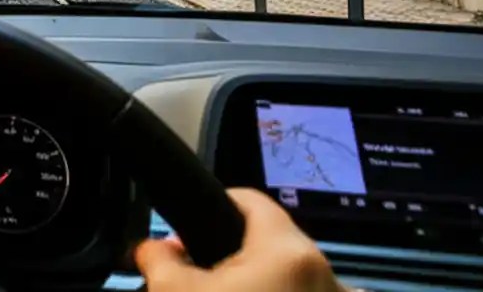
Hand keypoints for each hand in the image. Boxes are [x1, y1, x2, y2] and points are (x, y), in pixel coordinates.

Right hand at [135, 188, 348, 291]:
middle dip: (233, 254)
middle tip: (201, 275)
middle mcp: (329, 273)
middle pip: (269, 241)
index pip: (248, 198)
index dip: (212, 205)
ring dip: (260, 283)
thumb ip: (160, 259)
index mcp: (290, 250)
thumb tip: (153, 248)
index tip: (190, 225)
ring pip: (289, 277)